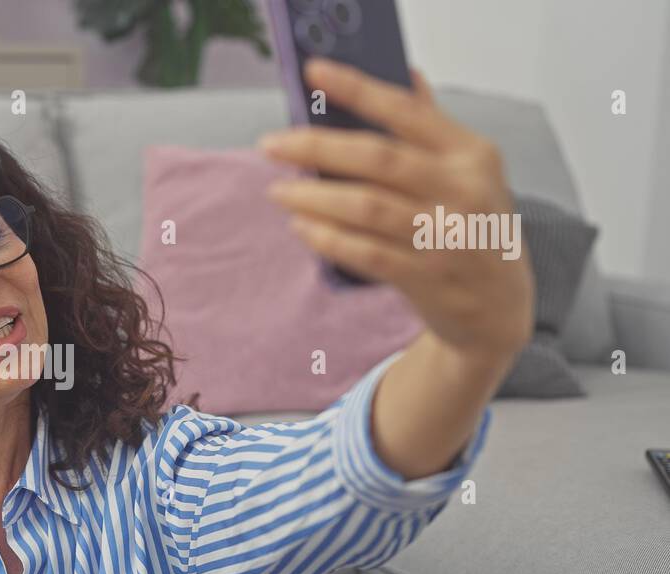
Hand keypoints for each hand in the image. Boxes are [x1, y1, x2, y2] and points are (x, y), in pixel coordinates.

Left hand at [259, 57, 534, 360]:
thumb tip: (403, 76)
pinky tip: (301, 226)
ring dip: (313, 197)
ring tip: (279, 191)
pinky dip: (328, 238)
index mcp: (472, 153)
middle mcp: (463, 190)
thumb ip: (432, 128)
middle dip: (316, 148)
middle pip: (377, 159)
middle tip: (272, 146)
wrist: (499, 303)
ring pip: (366, 207)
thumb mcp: (467, 172)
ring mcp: (445, 236)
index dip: (358, 89)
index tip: (314, 73)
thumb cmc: (471, 226)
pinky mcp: (426, 277)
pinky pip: (365, 253)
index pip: (407, 111)